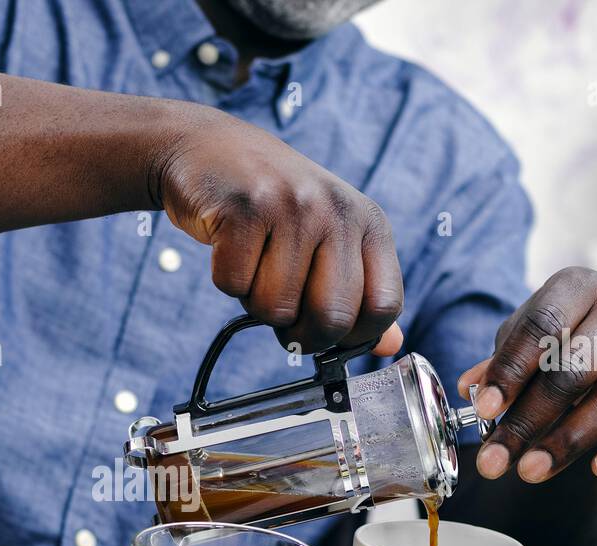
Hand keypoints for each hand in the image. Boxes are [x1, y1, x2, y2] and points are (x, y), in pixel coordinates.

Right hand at [152, 110, 403, 355]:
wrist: (207, 148)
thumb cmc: (272, 204)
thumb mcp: (329, 239)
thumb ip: (360, 291)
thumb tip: (389, 347)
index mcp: (369, 222)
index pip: (383, 307)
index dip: (352, 337)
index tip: (325, 331)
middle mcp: (337, 210)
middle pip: (331, 319)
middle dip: (300, 335)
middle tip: (282, 313)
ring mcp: (291, 205)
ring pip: (276, 309)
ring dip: (254, 302)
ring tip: (254, 263)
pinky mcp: (244, 208)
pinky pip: (234, 286)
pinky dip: (226, 279)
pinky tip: (230, 246)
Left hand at [457, 267, 596, 481]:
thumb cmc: (555, 338)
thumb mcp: (522, 340)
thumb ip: (499, 364)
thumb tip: (470, 387)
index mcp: (577, 288)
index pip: (543, 326)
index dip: (511, 369)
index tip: (483, 409)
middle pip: (575, 370)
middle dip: (528, 421)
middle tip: (493, 461)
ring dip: (570, 441)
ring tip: (530, 471)